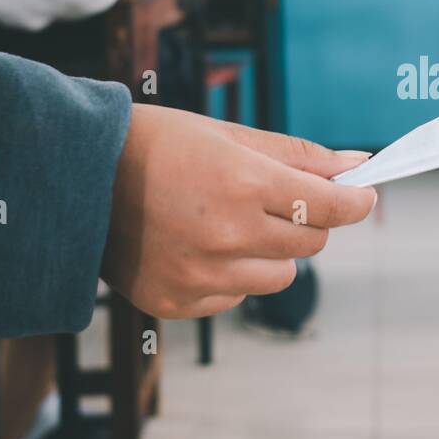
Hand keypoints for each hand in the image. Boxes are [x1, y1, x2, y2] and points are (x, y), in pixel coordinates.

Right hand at [102, 105, 376, 317]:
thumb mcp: (229, 135)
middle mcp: (226, 235)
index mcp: (242, 184)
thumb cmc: (156, 145)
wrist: (74, 177)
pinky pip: (237, 294)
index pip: (328, 207)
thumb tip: (356, 166)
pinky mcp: (179, 303)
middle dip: (308, 219)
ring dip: (273, 250)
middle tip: (281, 197)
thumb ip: (298, 156)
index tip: (364, 195)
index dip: (355, 201)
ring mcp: (201, 276)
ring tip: (231, 221)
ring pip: (280, 275)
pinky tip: (198, 244)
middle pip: (310, 242)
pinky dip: (233, 273)